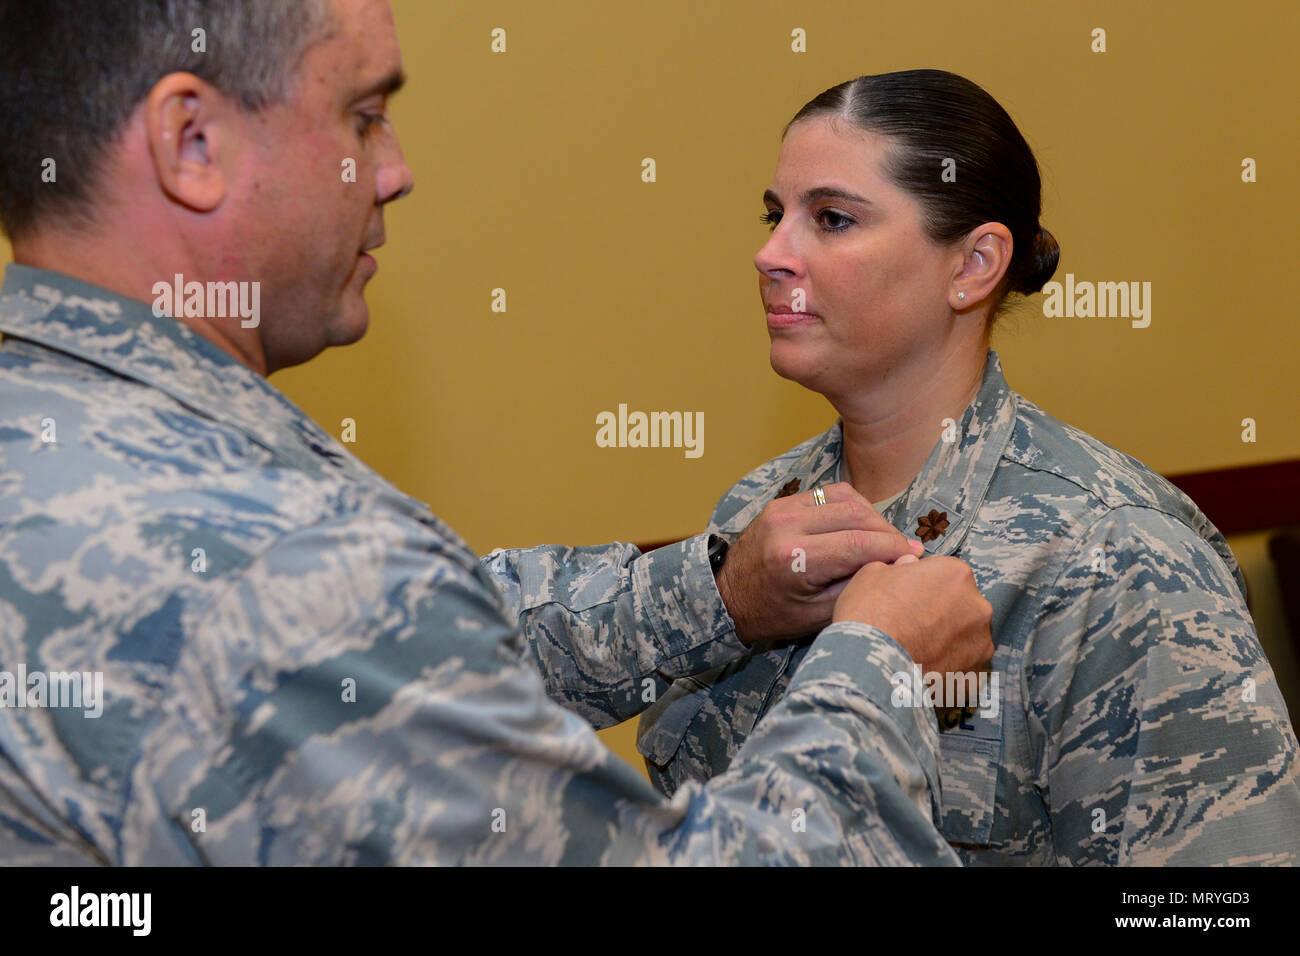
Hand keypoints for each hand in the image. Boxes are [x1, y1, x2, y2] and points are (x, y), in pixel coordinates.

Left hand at [715, 482, 923, 643]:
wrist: (726, 597)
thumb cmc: (772, 614)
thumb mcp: (818, 614)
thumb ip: (859, 586)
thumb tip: (902, 563)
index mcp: (794, 558)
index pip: (859, 543)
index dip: (894, 547)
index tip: (916, 555)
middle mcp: (787, 525)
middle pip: (856, 514)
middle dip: (887, 531)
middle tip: (904, 549)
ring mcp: (782, 508)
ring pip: (845, 497)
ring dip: (872, 516)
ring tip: (884, 539)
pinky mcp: (782, 501)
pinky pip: (828, 493)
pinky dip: (851, 507)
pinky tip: (861, 527)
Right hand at [832, 555, 993, 677]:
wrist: (871, 666)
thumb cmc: (870, 614)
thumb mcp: (873, 573)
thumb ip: (899, 566)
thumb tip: (910, 565)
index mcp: (956, 573)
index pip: (945, 574)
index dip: (923, 586)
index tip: (907, 598)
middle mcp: (978, 605)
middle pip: (961, 604)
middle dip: (942, 612)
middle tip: (911, 626)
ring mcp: (981, 641)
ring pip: (965, 636)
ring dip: (947, 640)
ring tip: (917, 651)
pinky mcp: (976, 673)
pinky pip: (964, 665)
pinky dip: (949, 666)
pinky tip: (925, 668)